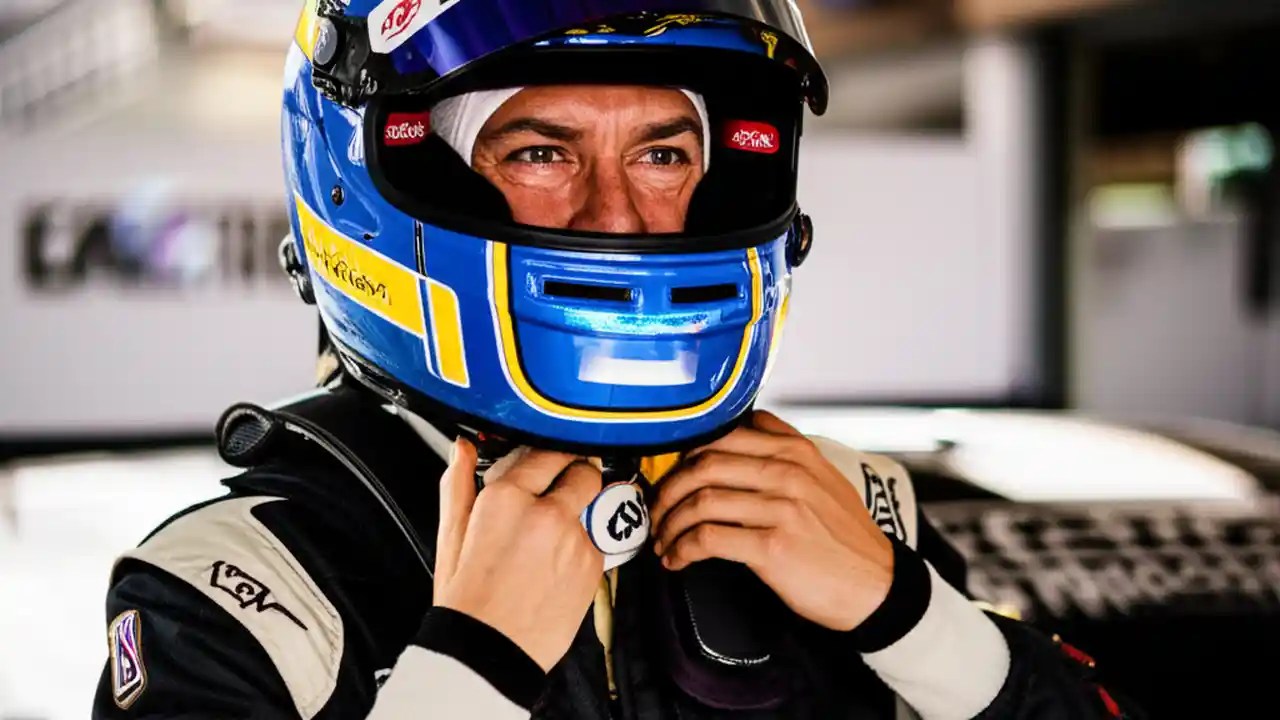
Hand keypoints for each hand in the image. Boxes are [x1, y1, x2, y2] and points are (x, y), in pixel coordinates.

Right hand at [434, 439, 603, 670]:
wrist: (489, 653)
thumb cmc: (467, 599)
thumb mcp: (451, 536)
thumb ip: (458, 484)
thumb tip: (462, 448)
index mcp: (506, 498)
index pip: (546, 452)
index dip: (550, 456)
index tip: (549, 463)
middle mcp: (546, 512)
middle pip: (583, 471)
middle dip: (575, 477)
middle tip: (560, 492)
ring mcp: (574, 539)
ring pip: (590, 509)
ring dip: (577, 517)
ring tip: (548, 546)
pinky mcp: (593, 565)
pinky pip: (595, 542)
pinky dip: (581, 549)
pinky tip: (555, 569)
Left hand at [649, 411, 894, 631]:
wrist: (876, 586)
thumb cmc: (845, 537)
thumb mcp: (823, 477)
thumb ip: (784, 450)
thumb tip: (740, 432)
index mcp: (795, 450)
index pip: (722, 436)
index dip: (685, 457)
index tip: (672, 476)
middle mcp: (786, 472)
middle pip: (703, 465)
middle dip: (669, 490)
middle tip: (658, 510)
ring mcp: (780, 508)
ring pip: (700, 501)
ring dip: (670, 523)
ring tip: (664, 540)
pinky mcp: (772, 546)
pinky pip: (708, 538)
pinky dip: (683, 548)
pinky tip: (678, 559)